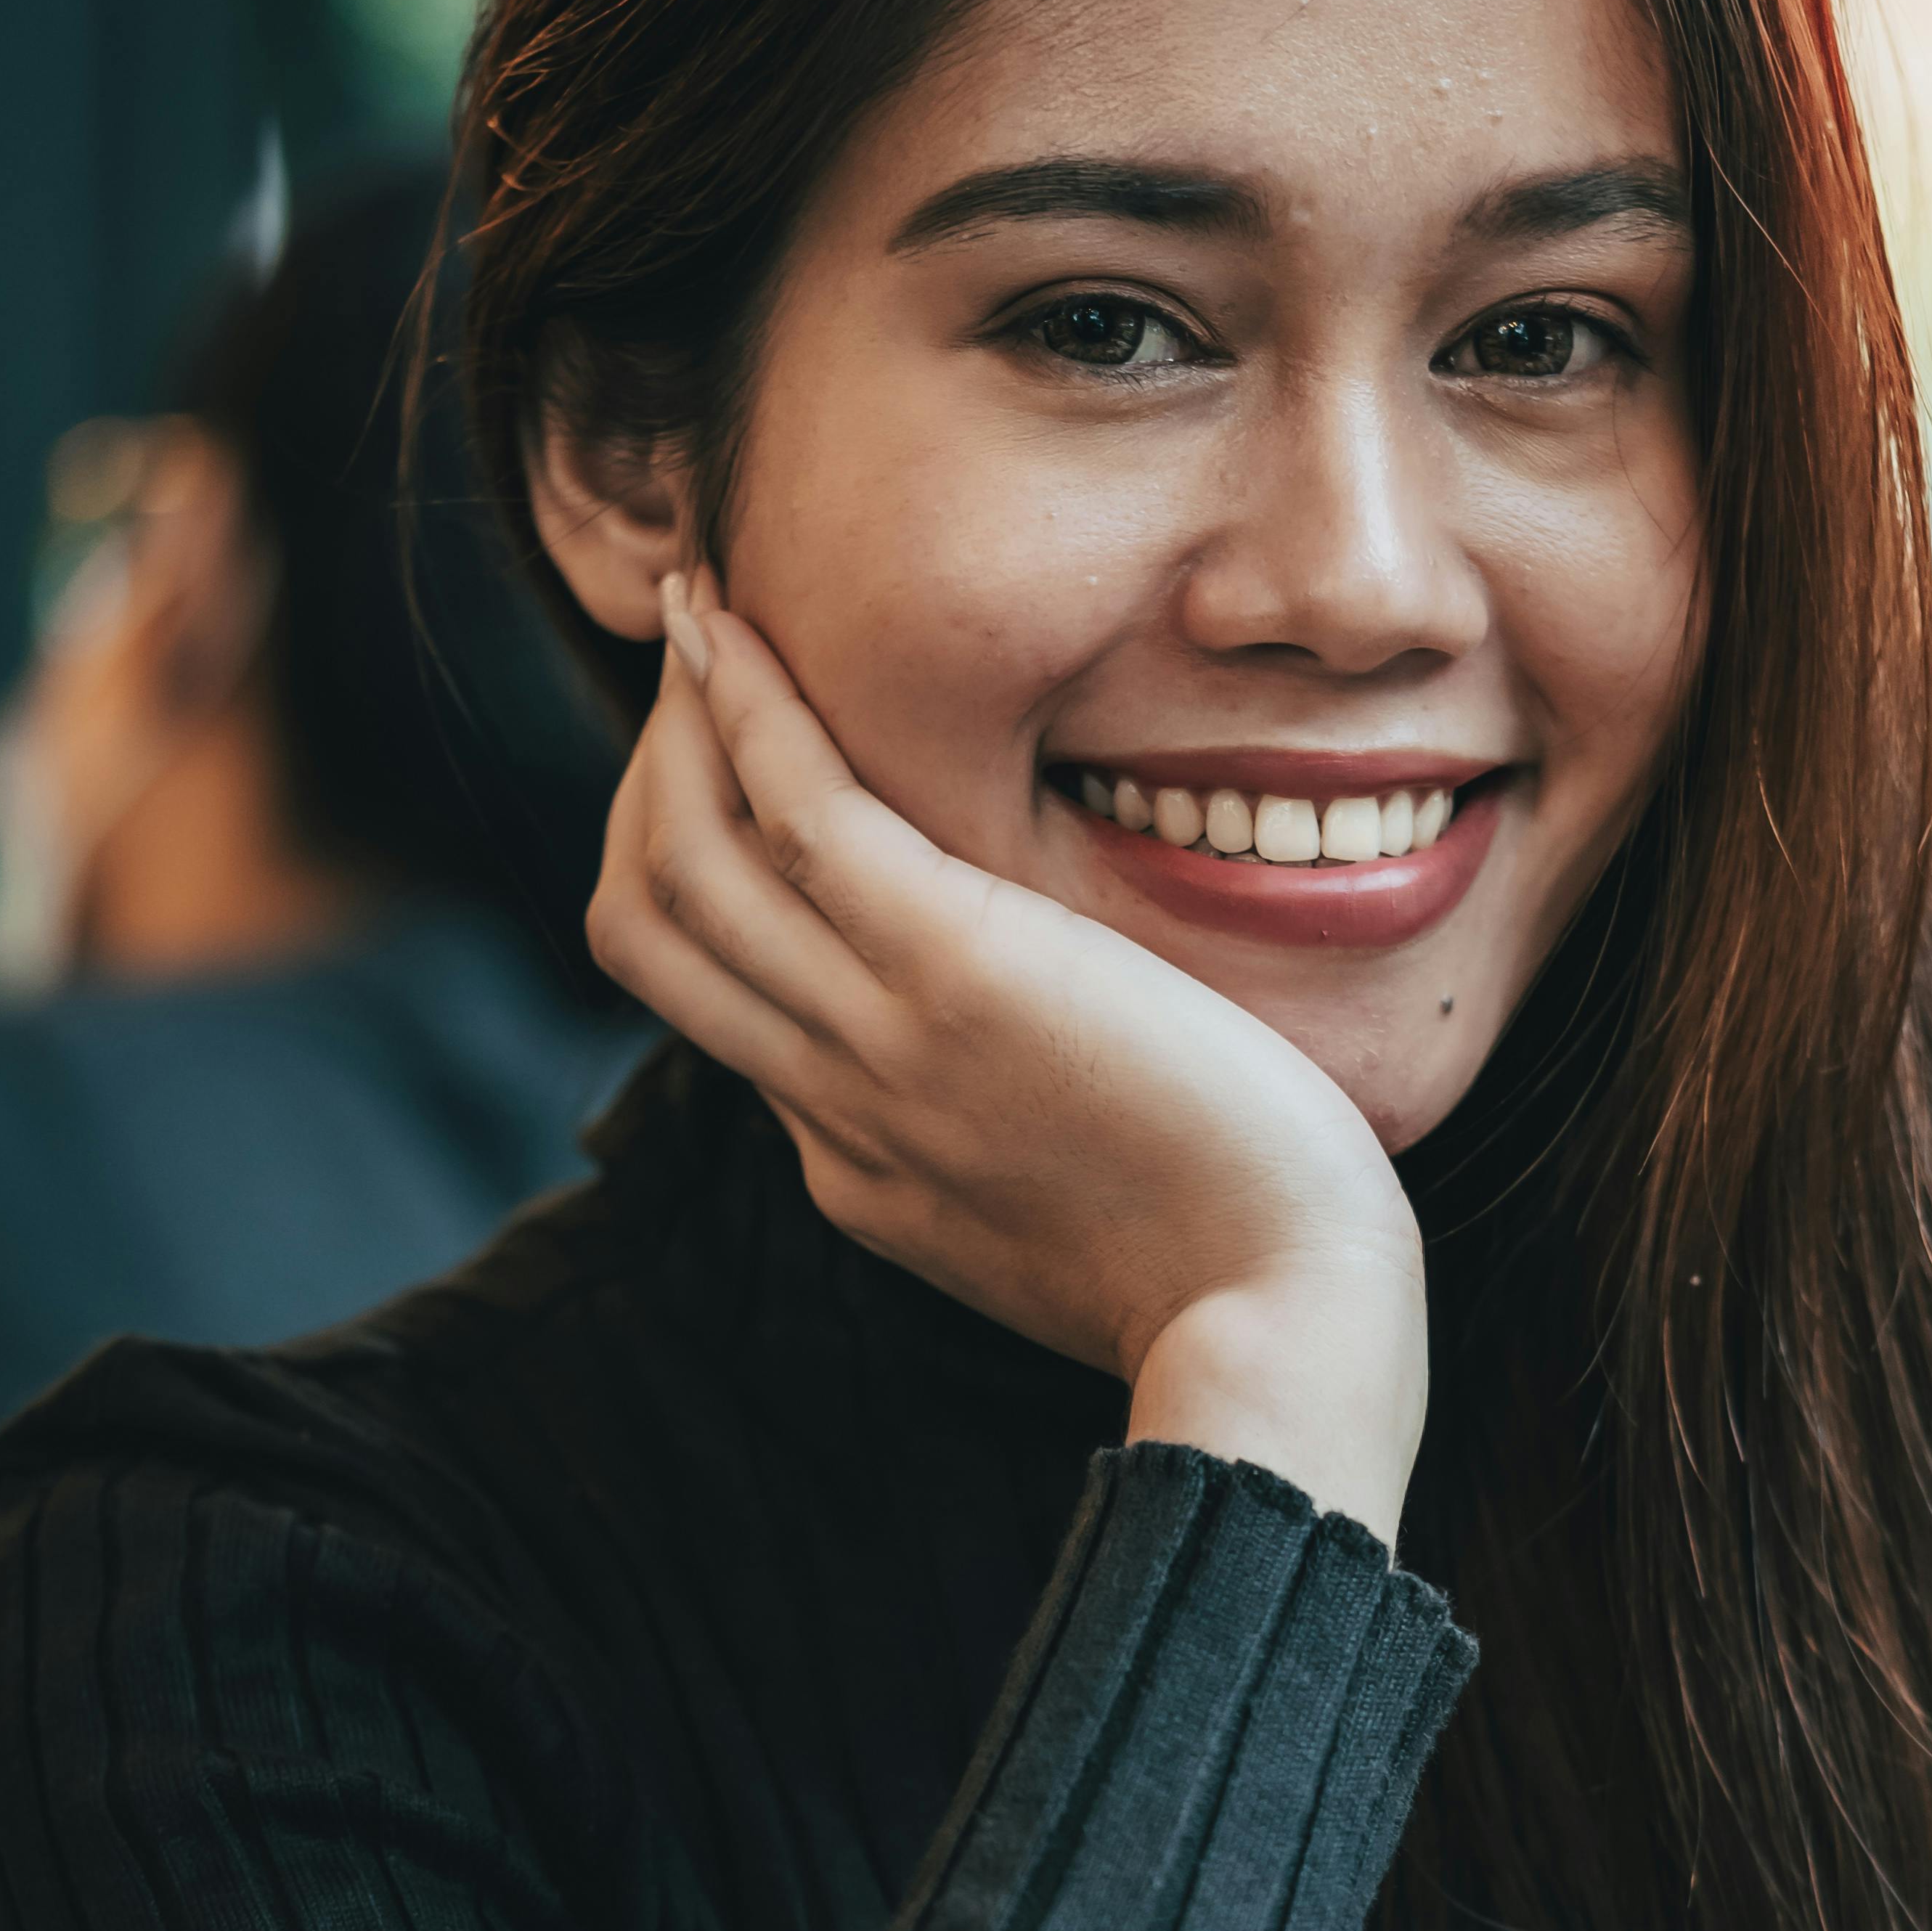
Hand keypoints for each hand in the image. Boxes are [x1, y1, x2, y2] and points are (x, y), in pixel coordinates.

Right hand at [588, 575, 1427, 1540]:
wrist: (1285, 1313)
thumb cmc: (1241, 1266)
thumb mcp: (1077, 1215)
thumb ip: (1014, 1142)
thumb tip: (1025, 1069)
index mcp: (867, 1169)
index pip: (727, 1015)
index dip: (705, 887)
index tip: (734, 790)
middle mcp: (841, 1103)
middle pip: (652, 932)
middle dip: (646, 792)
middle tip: (690, 680)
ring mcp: (883, 1038)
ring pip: (688, 864)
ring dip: (677, 726)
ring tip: (698, 617)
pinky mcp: (953, 971)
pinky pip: (800, 812)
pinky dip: (747, 711)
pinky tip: (738, 631)